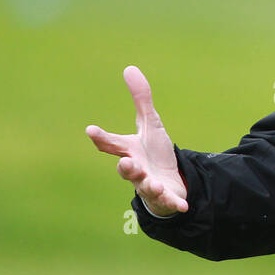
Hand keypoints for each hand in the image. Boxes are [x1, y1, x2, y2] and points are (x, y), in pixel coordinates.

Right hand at [86, 65, 188, 216]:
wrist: (169, 180)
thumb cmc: (154, 153)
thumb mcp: (150, 124)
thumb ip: (141, 100)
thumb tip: (130, 68)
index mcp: (129, 151)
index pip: (111, 144)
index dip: (101, 137)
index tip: (91, 130)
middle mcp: (136, 170)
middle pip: (126, 169)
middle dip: (126, 167)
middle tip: (127, 162)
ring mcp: (149, 185)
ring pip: (145, 187)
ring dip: (149, 185)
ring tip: (153, 183)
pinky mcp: (166, 198)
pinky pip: (168, 202)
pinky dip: (174, 204)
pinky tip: (183, 206)